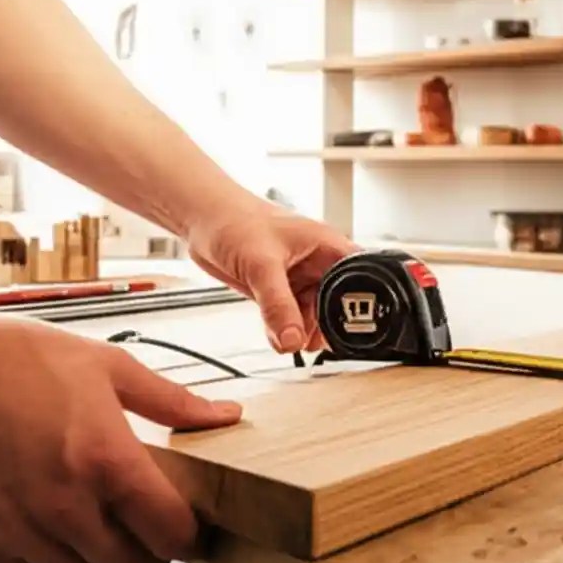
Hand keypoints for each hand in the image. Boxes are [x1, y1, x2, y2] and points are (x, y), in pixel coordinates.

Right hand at [0, 298, 241, 562]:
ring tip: (95, 518)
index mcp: (104, 461)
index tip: (191, 526)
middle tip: (145, 523)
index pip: (171, 533)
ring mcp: (15, 532)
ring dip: (99, 558)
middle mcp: (62, 506)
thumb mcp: (103, 365)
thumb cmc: (5, 357)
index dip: (190, 535)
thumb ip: (170, 400)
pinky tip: (46, 526)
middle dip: (150, 551)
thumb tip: (223, 415)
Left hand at [185, 199, 358, 353]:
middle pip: (338, 303)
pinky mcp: (280, 289)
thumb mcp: (262, 265)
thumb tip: (292, 339)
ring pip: (313, 314)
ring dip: (302, 332)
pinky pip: (290, 317)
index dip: (360, 303)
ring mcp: (299, 277)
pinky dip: (285, 331)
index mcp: (327, 246)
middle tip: (311, 342)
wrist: (202, 220)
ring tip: (289, 342)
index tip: (348, 328)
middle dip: (325, 325)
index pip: (360, 278)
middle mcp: (318, 263)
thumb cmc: (235, 220)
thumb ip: (278, 305)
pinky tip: (277, 338)